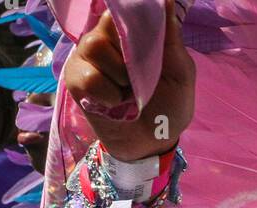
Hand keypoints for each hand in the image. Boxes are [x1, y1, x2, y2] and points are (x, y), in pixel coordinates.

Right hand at [64, 1, 194, 161]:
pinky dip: (106, 94)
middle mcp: (108, 37)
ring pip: (95, 45)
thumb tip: (168, 0)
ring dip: (119, 76)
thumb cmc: (168, 108)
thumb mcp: (180, 75)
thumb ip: (172, 40)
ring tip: (129, 93)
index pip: (127, 7)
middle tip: (141, 76)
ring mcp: (89, 56)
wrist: (153, 144)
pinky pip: (87, 75)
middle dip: (130, 53)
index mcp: (133, 32)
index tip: (145, 43)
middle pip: (109, 21)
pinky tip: (115, 103)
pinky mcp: (76, 78)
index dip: (135, 17)